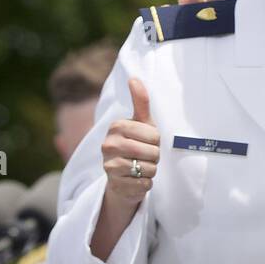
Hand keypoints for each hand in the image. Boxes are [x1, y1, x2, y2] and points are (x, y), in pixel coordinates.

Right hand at [101, 77, 160, 205]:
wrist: (123, 176)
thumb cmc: (136, 144)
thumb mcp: (141, 122)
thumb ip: (140, 101)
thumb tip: (134, 78)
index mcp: (116, 127)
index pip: (155, 136)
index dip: (156, 141)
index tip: (145, 142)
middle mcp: (108, 145)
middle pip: (153, 152)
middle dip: (154, 157)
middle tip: (143, 156)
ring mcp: (109, 167)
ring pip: (149, 169)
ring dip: (150, 170)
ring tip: (139, 167)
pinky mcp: (115, 185)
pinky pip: (145, 184)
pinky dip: (146, 183)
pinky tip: (135, 179)